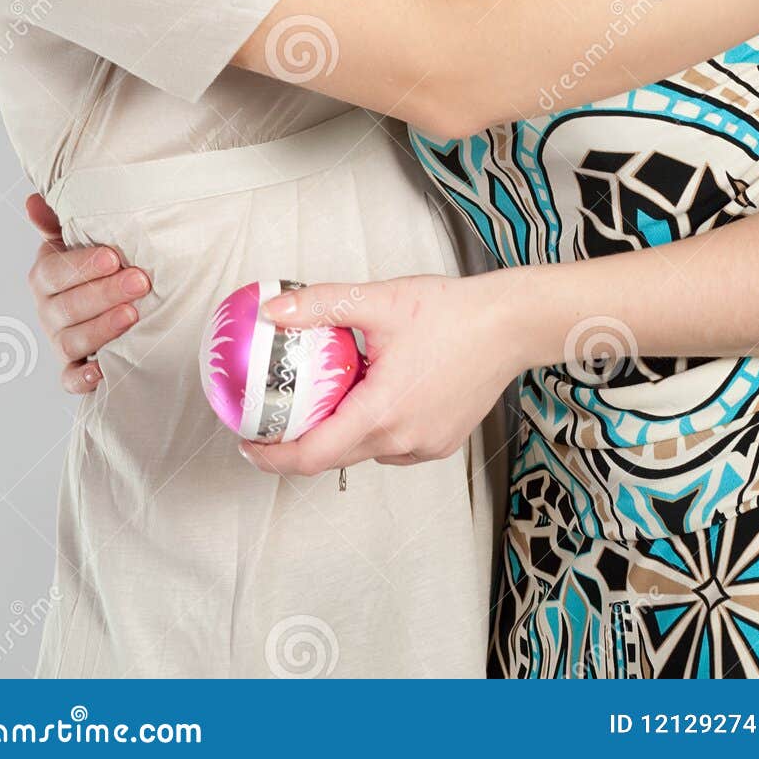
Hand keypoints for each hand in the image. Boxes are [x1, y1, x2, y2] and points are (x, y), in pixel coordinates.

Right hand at [24, 193, 148, 392]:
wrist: (117, 298)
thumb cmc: (100, 263)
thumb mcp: (80, 238)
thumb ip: (58, 221)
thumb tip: (33, 200)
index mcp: (46, 276)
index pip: (54, 272)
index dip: (82, 266)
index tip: (114, 256)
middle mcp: (48, 311)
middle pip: (66, 307)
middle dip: (104, 294)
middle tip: (139, 282)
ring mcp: (59, 342)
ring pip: (71, 341)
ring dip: (101, 330)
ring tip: (133, 316)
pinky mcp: (73, 369)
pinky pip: (71, 380)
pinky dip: (83, 378)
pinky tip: (103, 370)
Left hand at [236, 271, 519, 476]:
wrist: (511, 324)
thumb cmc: (453, 312)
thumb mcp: (378, 300)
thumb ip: (320, 305)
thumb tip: (273, 310)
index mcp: (382, 412)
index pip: (313, 455)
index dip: (273, 457)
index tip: (247, 444)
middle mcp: (403, 440)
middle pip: (334, 458)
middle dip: (298, 444)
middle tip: (272, 420)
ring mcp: (425, 446)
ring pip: (365, 451)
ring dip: (340, 433)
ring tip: (326, 397)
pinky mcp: (441, 442)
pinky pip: (393, 446)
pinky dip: (373, 428)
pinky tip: (373, 392)